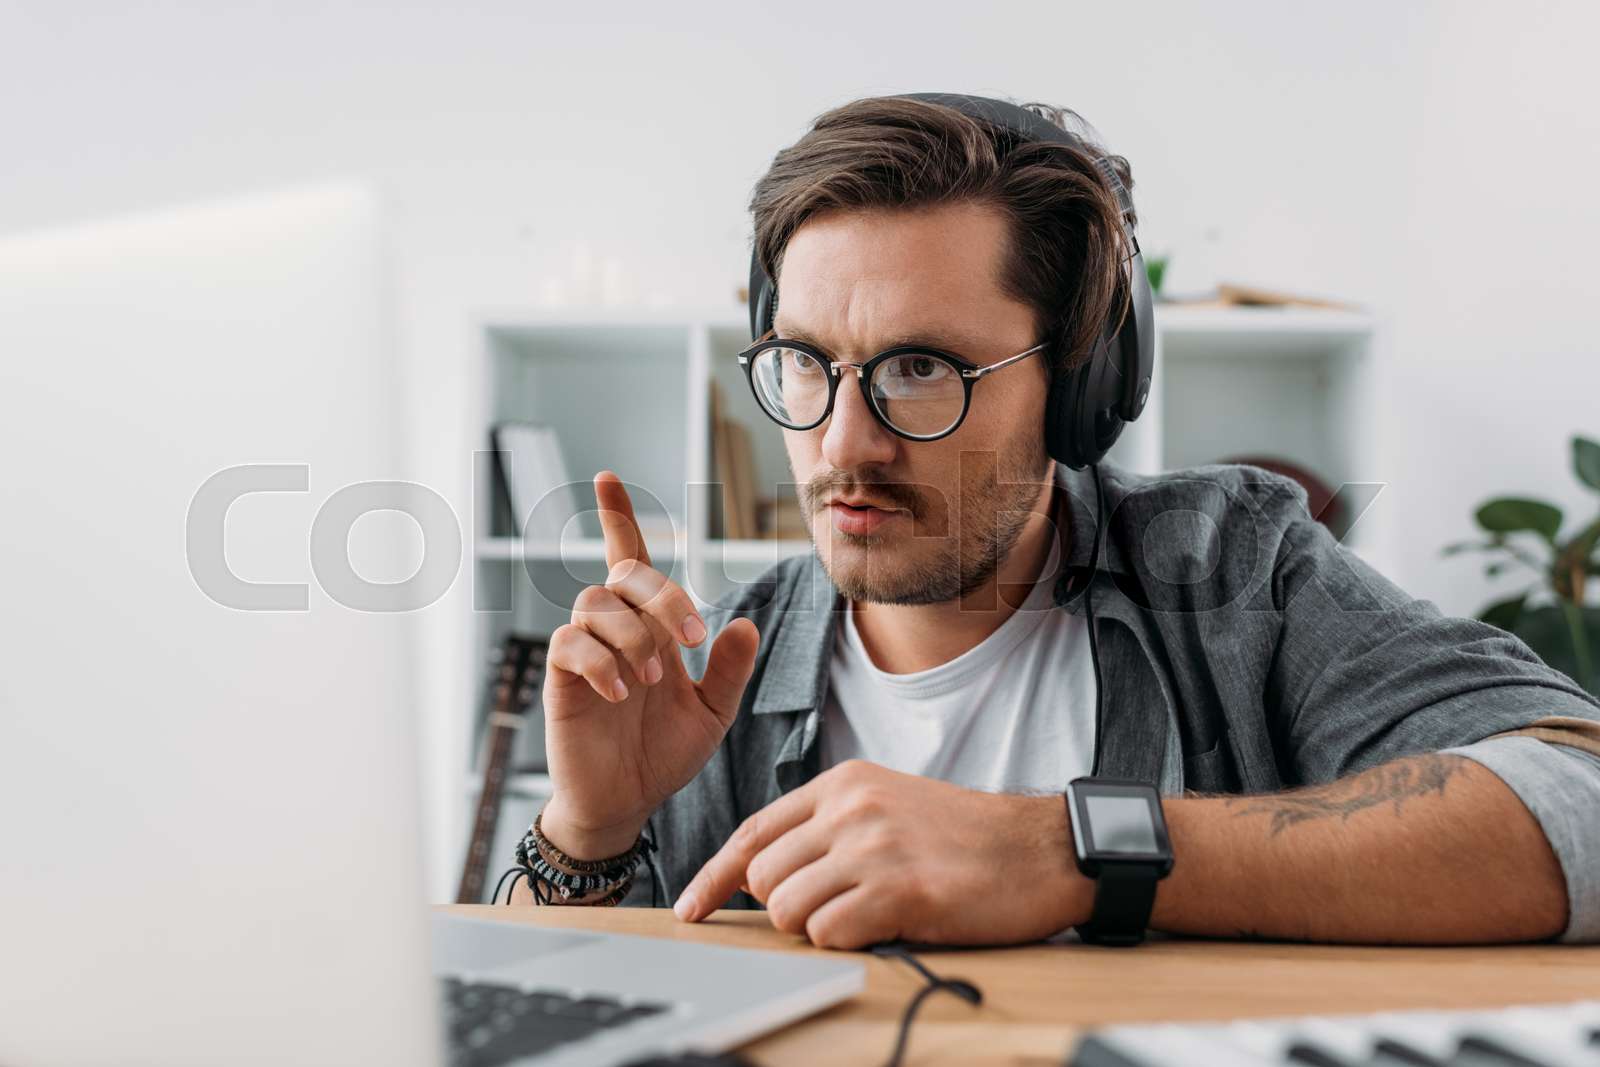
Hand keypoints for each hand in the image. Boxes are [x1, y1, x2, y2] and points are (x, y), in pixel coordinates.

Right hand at [541, 471, 759, 858]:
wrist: (627, 803)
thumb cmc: (663, 755)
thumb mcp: (712, 714)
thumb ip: (728, 671)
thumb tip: (745, 624)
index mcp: (649, 627)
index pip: (631, 558)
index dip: (618, 517)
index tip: (607, 478)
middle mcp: (615, 630)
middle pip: (625, 571)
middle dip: (663, 595)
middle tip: (690, 639)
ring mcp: (584, 653)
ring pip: (595, 602)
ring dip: (632, 634)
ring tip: (653, 680)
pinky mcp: (560, 681)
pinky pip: (569, 646)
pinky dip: (600, 662)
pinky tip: (621, 693)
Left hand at [674, 760, 1090, 948]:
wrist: (1039, 849)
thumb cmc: (965, 836)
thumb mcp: (888, 805)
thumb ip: (829, 827)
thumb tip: (769, 872)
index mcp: (843, 785)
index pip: (753, 832)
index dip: (714, 876)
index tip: (692, 907)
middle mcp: (850, 809)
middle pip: (762, 877)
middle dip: (782, 907)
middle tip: (833, 908)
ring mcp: (872, 847)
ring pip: (786, 909)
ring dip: (816, 926)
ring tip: (866, 914)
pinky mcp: (897, 890)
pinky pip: (827, 933)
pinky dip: (846, 941)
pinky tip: (884, 924)